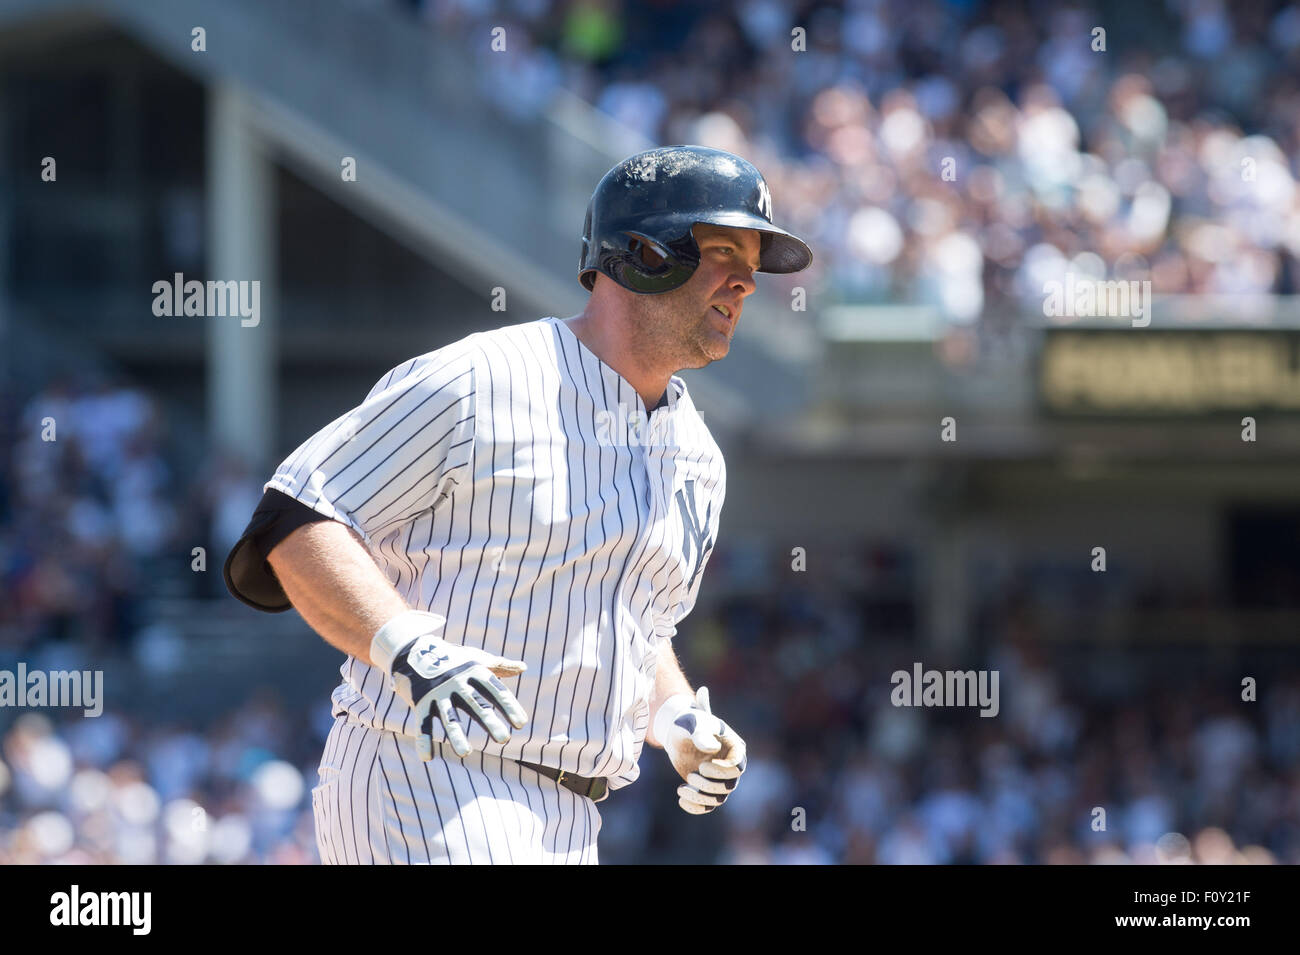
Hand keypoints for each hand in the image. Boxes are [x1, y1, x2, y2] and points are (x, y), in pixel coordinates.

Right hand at [371, 610, 528, 758]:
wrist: (412, 648)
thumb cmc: (452, 656)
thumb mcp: (476, 658)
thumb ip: (500, 665)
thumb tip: (523, 667)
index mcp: (474, 671)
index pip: (495, 690)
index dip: (509, 706)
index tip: (521, 723)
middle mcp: (457, 682)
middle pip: (475, 704)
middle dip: (489, 721)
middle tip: (504, 739)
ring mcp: (438, 692)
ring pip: (448, 717)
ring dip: (456, 735)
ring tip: (466, 753)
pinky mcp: (420, 701)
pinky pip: (422, 722)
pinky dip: (423, 739)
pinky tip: (428, 758)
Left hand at [654, 686, 746, 814]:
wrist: (677, 731)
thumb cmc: (689, 723)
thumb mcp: (694, 724)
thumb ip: (701, 734)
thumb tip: (712, 749)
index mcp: (735, 749)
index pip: (737, 768)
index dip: (721, 771)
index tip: (702, 766)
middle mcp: (731, 766)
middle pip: (729, 786)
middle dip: (709, 785)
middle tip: (691, 775)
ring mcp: (720, 778)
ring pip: (718, 799)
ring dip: (700, 797)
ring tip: (681, 789)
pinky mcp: (707, 788)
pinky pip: (707, 805)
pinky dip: (695, 807)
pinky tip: (681, 800)